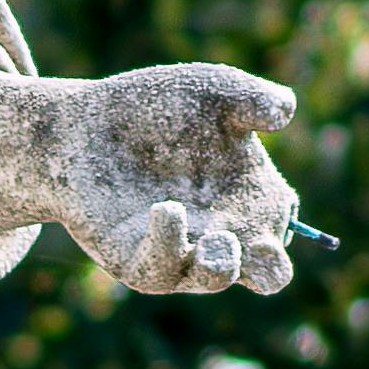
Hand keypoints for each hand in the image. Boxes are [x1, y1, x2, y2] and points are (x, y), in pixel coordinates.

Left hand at [43, 59, 300, 295]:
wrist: (83, 126)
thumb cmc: (156, 108)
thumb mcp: (212, 90)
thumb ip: (252, 97)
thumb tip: (286, 111)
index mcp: (250, 202)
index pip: (283, 224)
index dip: (283, 215)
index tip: (269, 190)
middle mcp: (221, 235)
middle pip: (267, 273)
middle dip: (270, 268)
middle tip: (263, 248)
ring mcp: (180, 253)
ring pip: (217, 277)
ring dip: (223, 264)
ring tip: (219, 239)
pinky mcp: (137, 261)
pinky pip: (161, 270)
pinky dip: (170, 243)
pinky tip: (168, 209)